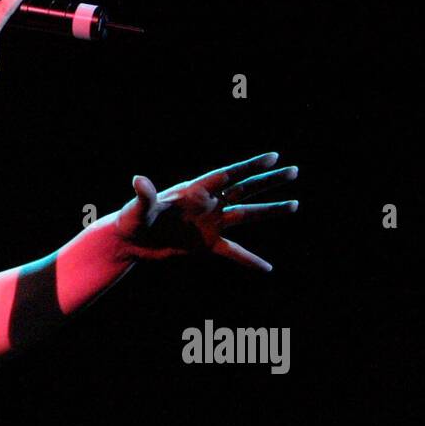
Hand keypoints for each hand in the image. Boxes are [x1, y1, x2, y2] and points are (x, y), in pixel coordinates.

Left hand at [111, 152, 298, 270]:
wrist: (129, 242)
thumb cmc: (131, 219)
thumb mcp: (138, 208)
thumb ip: (144, 195)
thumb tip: (139, 180)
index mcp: (195, 190)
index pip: (227, 176)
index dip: (250, 167)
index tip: (273, 157)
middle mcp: (207, 204)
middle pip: (244, 190)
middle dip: (269, 181)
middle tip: (294, 171)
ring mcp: (209, 224)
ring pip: (246, 215)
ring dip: (270, 211)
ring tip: (295, 205)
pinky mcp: (206, 245)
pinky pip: (233, 252)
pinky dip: (249, 260)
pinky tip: (267, 268)